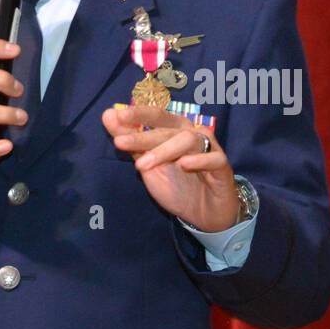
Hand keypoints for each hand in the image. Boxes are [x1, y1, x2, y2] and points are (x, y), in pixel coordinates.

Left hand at [101, 105, 238, 231]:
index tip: (117, 116)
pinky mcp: (222, 166)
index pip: (157, 117)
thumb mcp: (148, 166)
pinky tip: (184, 165)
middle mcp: (193, 134)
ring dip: (163, 151)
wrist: (204, 214)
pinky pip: (213, 158)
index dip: (138, 115)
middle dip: (143, 135)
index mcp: (175, 131)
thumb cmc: (177, 186)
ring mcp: (209, 148)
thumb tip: (108, 114)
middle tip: (119, 143)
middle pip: (168, 129)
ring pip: (188, 140)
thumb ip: (130, 142)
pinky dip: (199, 160)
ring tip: (143, 165)